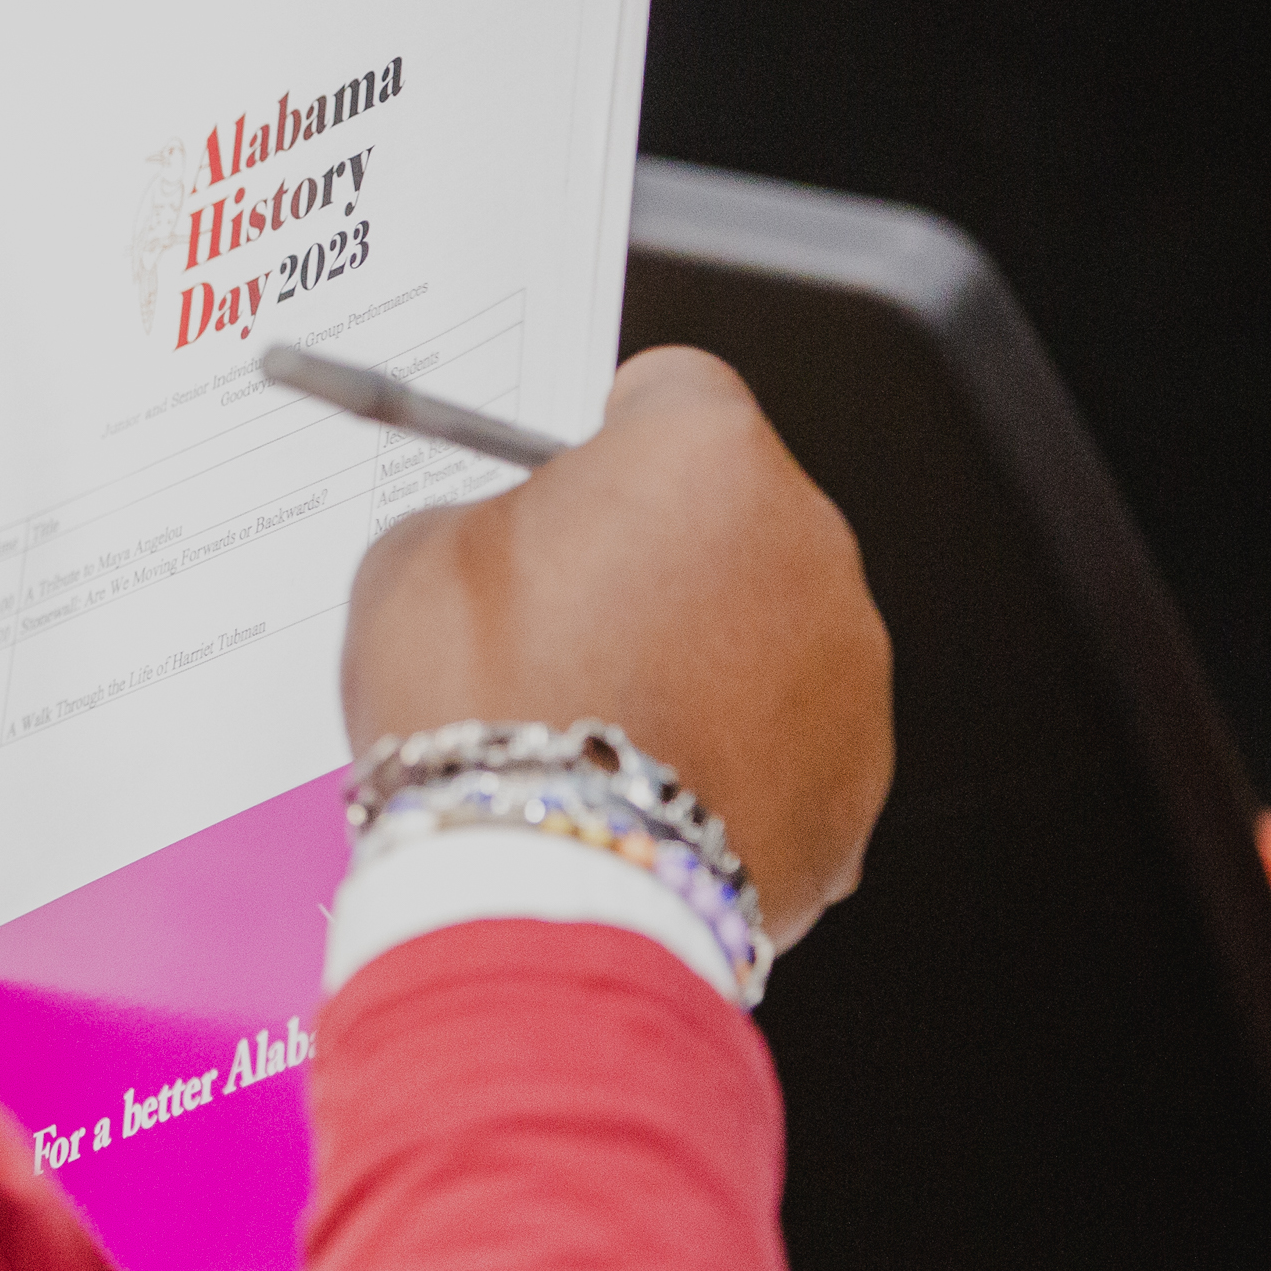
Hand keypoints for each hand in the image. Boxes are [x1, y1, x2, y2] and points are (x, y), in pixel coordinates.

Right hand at [343, 347, 891, 948]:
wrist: (541, 881)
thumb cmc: (483, 713)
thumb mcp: (412, 561)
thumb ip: (481, 521)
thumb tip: (505, 547)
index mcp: (702, 453)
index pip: (669, 389)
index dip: (607, 436)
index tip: (574, 478)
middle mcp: (806, 541)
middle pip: (731, 516)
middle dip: (661, 556)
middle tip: (569, 619)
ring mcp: (849, 667)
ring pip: (771, 632)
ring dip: (705, 656)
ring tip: (602, 723)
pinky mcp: (858, 780)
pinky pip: (792, 743)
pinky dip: (734, 759)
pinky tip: (648, 791)